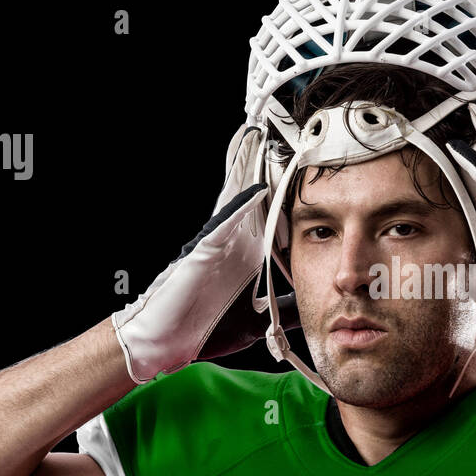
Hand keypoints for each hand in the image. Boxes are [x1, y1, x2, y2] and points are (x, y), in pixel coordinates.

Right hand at [111, 125, 300, 381]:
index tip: (310, 168)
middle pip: (255, 197)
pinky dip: (239, 203)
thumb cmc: (204, 328)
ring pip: (237, 199)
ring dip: (249, 169)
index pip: (273, 218)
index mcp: (247, 256)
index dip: (288, 193)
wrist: (165, 342)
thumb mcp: (257, 322)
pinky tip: (256, 187)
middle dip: (266, 166)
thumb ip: (282, 311)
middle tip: (286, 133)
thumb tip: (308, 309)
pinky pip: (224, 222)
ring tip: (261, 135)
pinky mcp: (203, 252)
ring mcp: (218, 244)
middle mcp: (235, 243)